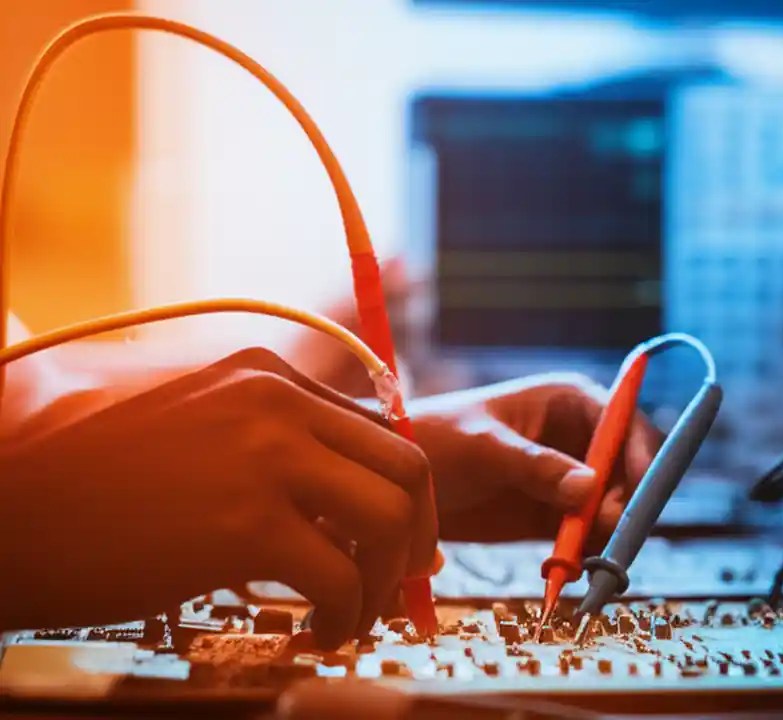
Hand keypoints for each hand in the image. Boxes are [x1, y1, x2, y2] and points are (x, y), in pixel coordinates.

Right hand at [0, 348, 429, 648]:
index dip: (401, 494)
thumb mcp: (178, 417)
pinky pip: (342, 579)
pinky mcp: (243, 524)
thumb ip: (253, 433)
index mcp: (265, 374)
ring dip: (386, 583)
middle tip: (399, 585)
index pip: (376, 430)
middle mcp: (278, 402)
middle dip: (417, 535)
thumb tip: (322, 491)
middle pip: (407, 467)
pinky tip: (318, 634)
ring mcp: (266, 458)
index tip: (401, 541)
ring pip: (391, 520)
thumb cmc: (71, 466)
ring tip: (351, 618)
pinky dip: (347, 617)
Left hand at [409, 373, 661, 542]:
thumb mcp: (484, 448)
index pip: (624, 421)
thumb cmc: (436, 442)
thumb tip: (590, 487)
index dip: (639, 453)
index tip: (638, 489)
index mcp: (570, 401)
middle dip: (627, 500)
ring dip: (609, 532)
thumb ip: (536, 466)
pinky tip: (569, 564)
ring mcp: (571, 480)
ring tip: (580, 552)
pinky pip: (589, 535)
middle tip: (605, 530)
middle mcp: (580, 438)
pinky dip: (588, 551)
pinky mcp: (557, 516)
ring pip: (614, 506)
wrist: (398, 484)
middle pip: (629, 469)